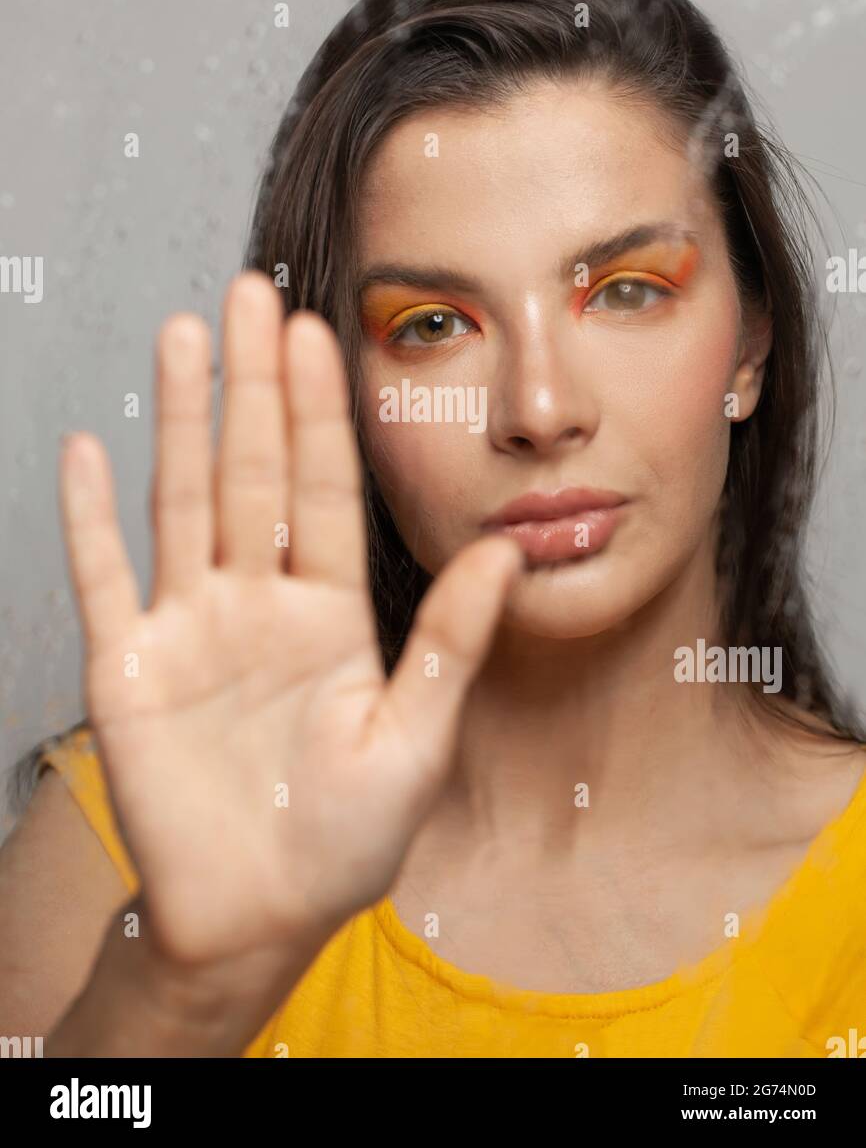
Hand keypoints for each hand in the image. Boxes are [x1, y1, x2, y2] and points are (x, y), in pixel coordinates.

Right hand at [60, 273, 522, 968]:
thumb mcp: (415, 736)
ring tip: (182, 336)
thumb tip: (511, 549)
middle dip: (253, 383)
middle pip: (253, 470)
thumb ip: (452, 640)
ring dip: (178, 420)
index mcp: (328, 610)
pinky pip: (105, 580)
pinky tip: (88, 450)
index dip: (321, 412)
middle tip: (251, 293)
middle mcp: (257, 601)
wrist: (260, 915)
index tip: (320, 333)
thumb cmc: (345, 838)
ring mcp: (190, 627)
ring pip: (183, 502)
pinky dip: (91, 519)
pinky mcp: (129, 668)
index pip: (324, 489)